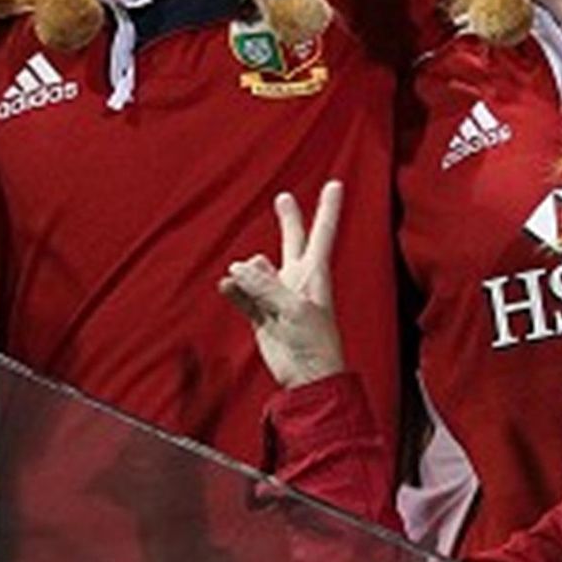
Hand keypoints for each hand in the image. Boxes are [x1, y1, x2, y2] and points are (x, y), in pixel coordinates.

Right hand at [220, 180, 347, 388]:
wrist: (307, 378)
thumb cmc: (314, 343)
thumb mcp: (293, 309)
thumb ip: (266, 286)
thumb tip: (237, 268)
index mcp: (314, 273)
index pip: (322, 232)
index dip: (328, 208)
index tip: (336, 183)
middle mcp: (296, 280)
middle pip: (292, 240)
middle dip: (289, 219)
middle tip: (283, 196)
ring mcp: (278, 297)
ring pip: (258, 271)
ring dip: (246, 271)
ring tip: (238, 277)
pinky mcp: (262, 316)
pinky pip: (242, 296)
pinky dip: (233, 291)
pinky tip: (226, 286)